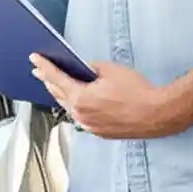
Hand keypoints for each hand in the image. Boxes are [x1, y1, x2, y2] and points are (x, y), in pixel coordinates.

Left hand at [30, 54, 172, 139]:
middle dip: (48, 80)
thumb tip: (83, 69)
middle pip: (58, 94)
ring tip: (55, 83)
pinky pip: (82, 116)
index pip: (56, 78)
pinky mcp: (100, 132)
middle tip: (39, 70)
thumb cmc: (137, 92)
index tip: (35, 59)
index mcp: (81, 98)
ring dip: (61, 94)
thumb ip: (91, 68)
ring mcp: (90, 126)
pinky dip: (77, 105)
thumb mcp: (111, 70)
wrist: (157, 114)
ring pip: (69, 107)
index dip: (44, 66)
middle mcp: (81, 115)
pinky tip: (79, 99)